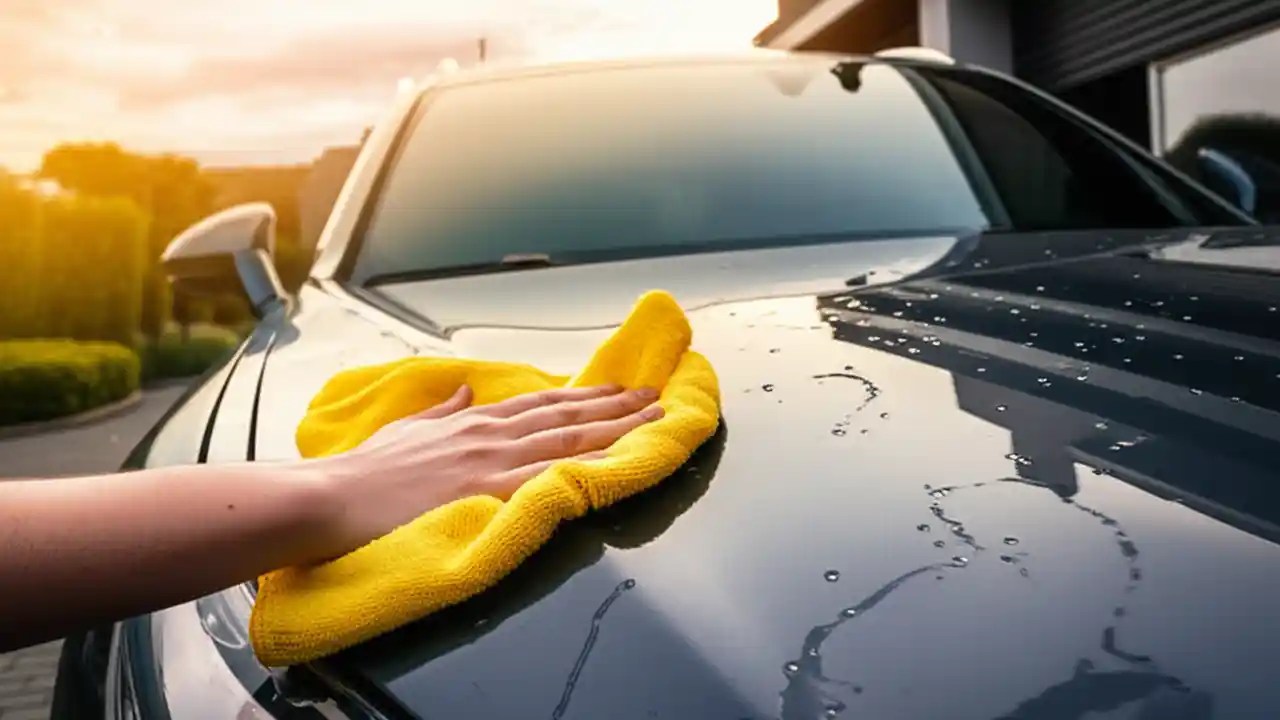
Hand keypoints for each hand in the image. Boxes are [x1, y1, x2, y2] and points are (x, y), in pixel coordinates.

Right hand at [309, 384, 662, 559]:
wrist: (333, 497)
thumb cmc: (364, 473)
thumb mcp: (408, 431)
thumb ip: (442, 413)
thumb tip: (465, 396)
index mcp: (471, 421)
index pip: (542, 403)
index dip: (584, 396)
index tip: (616, 390)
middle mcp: (489, 433)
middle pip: (566, 415)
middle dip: (615, 406)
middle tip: (654, 397)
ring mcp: (491, 460)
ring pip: (568, 438)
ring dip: (616, 427)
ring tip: (653, 420)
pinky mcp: (487, 490)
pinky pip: (550, 474)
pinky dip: (588, 464)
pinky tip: (618, 459)